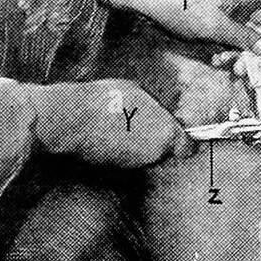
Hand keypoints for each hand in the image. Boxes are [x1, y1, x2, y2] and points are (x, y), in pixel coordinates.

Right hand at [30, 80, 194, 166]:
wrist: (73, 120)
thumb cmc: (106, 100)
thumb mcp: (139, 92)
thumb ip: (156, 109)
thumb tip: (159, 114)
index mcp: (165, 134)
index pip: (187, 148)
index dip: (185, 141)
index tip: (180, 135)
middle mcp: (154, 154)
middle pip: (164, 151)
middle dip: (157, 140)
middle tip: (143, 123)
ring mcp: (134, 164)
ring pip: (144, 156)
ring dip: (138, 145)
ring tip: (121, 126)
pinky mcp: (116, 169)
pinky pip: (126, 159)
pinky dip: (121, 150)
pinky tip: (109, 135)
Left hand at [90, 0, 260, 51]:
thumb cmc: (180, 6)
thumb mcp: (215, 27)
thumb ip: (244, 37)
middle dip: (256, 45)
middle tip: (244, 66)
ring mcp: (227, 5)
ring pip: (246, 29)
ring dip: (239, 50)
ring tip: (223, 63)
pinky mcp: (215, 14)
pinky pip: (230, 32)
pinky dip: (226, 46)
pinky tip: (214, 58)